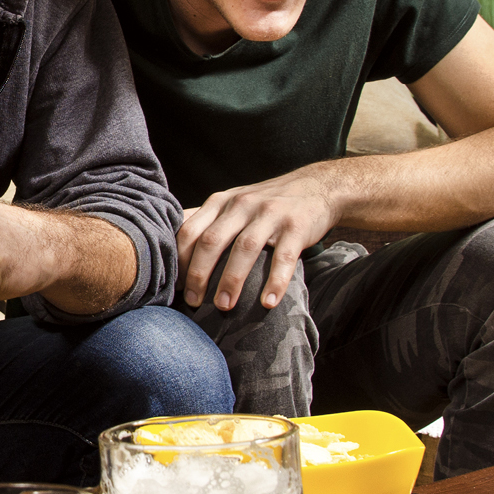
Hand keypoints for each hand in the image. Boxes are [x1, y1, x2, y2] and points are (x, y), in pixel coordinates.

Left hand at [177, 172, 339, 310]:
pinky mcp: (296, 226)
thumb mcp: (233, 203)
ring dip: (231, 280)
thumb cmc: (266, 203)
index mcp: (221, 201)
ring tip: (224, 307)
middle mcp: (242, 205)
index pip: (190, 230)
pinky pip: (283, 257)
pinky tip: (268, 303)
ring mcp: (270, 214)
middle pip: (212, 240)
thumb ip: (207, 222)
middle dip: (199, 274)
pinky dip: (275, 281)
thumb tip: (175, 253)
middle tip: (194, 302)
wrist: (317, 187)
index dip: (179, 260)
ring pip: (244, 248)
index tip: (176, 287)